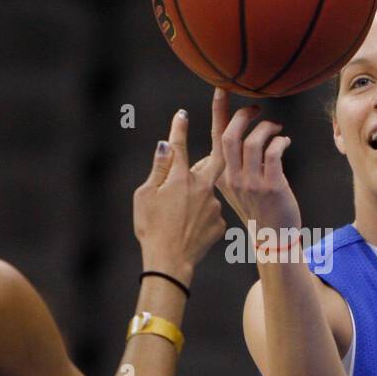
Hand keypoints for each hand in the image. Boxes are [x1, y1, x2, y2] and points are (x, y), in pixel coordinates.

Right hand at [132, 107, 226, 283]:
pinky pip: (211, 213)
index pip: (179, 145)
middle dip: (223, 140)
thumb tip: (166, 145)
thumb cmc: (151, 228)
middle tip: (231, 126)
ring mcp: (214, 206)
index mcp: (180, 178)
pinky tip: (189, 228)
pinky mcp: (220, 223)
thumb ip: (159, 169)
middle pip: (217, 158)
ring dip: (198, 193)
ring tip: (180, 212)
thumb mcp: (145, 196)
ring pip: (208, 191)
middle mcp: (202, 187)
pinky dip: (202, 215)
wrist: (170, 262)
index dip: (179, 127)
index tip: (183, 113)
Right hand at [209, 86, 301, 234]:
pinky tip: (285, 142)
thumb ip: (235, 166)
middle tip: (257, 110)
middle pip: (230, 135)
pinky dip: (280, 141)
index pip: (216, 138)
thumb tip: (240, 139)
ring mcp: (251, 183)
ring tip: (276, 128)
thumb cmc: (260, 212)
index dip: (218, 111)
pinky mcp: (271, 186)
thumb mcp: (239, 189)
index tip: (221, 89)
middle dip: (244, 116)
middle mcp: (233, 178)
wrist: (273, 240)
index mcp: (223, 176)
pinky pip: (274, 152)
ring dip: (267, 128)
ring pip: (253, 141)